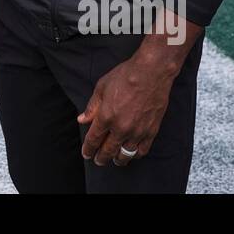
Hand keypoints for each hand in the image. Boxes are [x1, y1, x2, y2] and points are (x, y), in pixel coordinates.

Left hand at [78, 23, 195, 166]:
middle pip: (108, 150)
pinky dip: (136, 155)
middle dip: (101, 158)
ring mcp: (137, 131)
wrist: (151, 73)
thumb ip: (92, 107)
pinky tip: (132, 154)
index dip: (88, 149)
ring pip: (125, 154)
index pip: (93, 139)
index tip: (86, 154)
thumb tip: (82, 120)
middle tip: (98, 161)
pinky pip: (142, 150)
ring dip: (118, 159)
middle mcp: (121, 128)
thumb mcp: (101, 88)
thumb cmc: (126, 76)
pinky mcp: (151, 131)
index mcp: (106, 117)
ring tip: (115, 161)